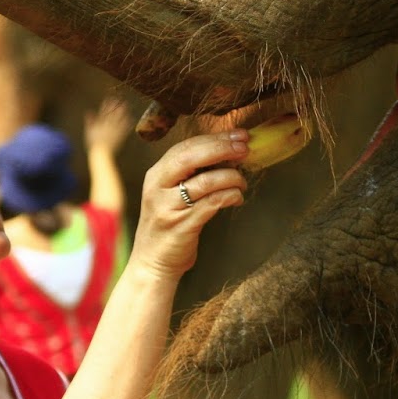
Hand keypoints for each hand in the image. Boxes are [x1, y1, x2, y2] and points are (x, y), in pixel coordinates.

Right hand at [84, 95, 133, 154]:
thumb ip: (89, 121)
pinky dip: (128, 122)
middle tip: (120, 99)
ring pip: (119, 118)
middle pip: (113, 113)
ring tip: (126, 105)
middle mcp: (108, 125)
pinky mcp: (120, 135)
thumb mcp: (89, 132)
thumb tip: (88, 112)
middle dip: (116, 105)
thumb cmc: (93, 143)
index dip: (107, 104)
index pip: (103, 112)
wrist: (101, 153)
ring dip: (123, 111)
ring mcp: (115, 130)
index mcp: (100, 124)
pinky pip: (125, 127)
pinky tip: (131, 118)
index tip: (109, 98)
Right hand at [128, 129, 247, 278]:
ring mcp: (168, 207)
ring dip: (231, 177)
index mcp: (156, 175)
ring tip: (242, 180)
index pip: (185, 147)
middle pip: (191, 157)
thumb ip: (190, 174)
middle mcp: (158, 188)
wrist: (152, 263)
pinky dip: (229, 196)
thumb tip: (227, 153)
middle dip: (222, 149)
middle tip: (245, 148)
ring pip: (205, 181)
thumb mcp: (171, 193)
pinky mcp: (182, 226)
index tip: (238, 135)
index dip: (213, 138)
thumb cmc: (168, 224)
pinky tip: (237, 197)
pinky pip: (211, 204)